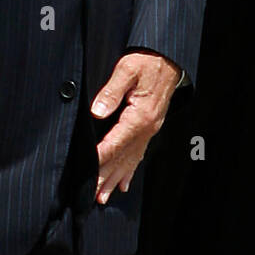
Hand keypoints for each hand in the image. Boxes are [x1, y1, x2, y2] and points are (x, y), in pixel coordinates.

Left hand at [91, 51, 181, 203]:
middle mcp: (147, 128)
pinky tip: (125, 184)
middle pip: (123, 157)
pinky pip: (140, 153)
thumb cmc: (147, 60)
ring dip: (116, 179)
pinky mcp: (151, 126)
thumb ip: (111, 91)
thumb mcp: (127, 69)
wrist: (169, 57)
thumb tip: (97, 112)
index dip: (99, 158)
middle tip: (92, 196)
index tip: (85, 173)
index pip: (115, 143)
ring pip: (131, 159)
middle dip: (106, 177)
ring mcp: (151, 129)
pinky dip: (131, 170)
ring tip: (104, 197)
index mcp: (140, 116)